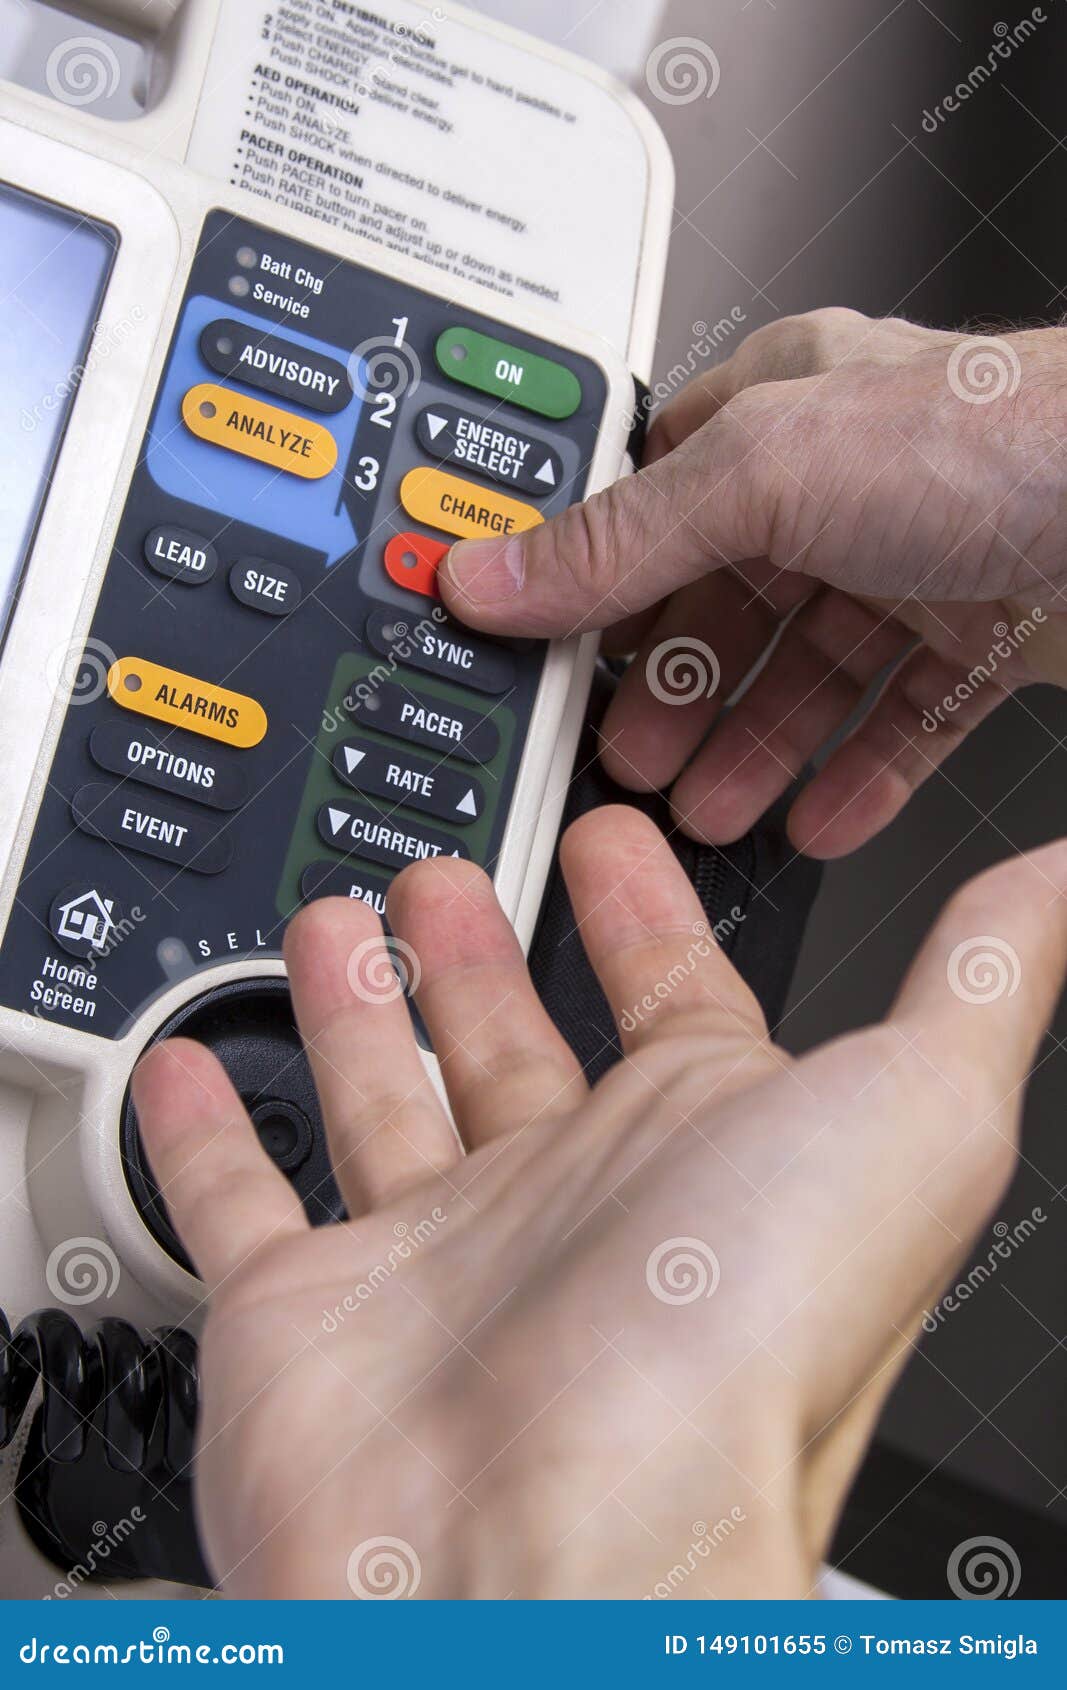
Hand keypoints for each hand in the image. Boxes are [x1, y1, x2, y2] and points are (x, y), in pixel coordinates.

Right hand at [132, 807, 1066, 1597]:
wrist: (547, 1560)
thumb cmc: (740, 1346)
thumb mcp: (911, 1117)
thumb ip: (981, 985)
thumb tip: (1059, 876)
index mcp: (705, 1154)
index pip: (676, 999)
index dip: (647, 912)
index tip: (608, 837)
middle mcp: (573, 1210)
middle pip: (518, 1046)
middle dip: (483, 954)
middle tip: (442, 870)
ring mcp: (436, 1267)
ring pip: (385, 1104)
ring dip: (359, 1011)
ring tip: (333, 917)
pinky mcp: (304, 1317)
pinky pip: (237, 1204)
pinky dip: (203, 1136)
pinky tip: (188, 1062)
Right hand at [440, 312, 1066, 856]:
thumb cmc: (1007, 439)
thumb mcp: (766, 474)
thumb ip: (621, 540)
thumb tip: (490, 575)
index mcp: (778, 409)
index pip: (649, 498)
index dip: (591, 580)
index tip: (543, 653)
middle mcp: (846, 483)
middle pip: (724, 603)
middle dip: (673, 693)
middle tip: (628, 760)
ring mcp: (917, 563)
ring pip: (808, 675)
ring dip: (753, 749)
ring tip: (711, 810)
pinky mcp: (985, 638)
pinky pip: (901, 724)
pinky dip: (856, 777)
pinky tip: (819, 816)